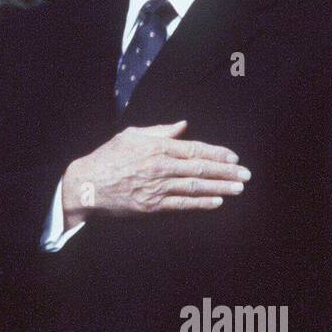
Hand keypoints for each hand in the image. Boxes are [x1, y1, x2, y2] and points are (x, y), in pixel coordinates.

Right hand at [60, 120, 249, 229]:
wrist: (86, 185)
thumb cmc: (107, 157)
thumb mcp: (131, 136)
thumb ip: (159, 131)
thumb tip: (182, 125)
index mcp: (156, 147)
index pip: (194, 150)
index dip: (216, 154)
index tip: (233, 157)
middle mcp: (159, 166)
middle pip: (200, 169)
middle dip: (226, 171)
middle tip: (245, 174)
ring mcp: (156, 187)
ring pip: (195, 187)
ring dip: (220, 187)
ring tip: (238, 188)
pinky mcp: (151, 205)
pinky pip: (182, 204)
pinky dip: (201, 203)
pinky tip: (217, 201)